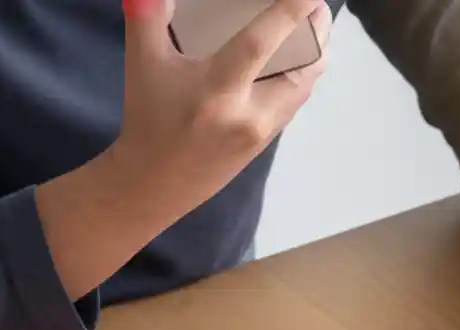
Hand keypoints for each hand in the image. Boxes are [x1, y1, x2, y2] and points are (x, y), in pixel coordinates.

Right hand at [37, 0, 330, 299]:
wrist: (156, 183)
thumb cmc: (149, 119)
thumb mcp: (143, 65)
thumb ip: (146, 20)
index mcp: (217, 90)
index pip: (262, 42)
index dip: (290, 12)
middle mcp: (249, 113)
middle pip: (303, 67)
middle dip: (317, 32)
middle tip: (315, 3)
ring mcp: (264, 129)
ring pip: (306, 85)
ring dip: (315, 53)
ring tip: (313, 24)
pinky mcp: (269, 139)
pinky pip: (297, 100)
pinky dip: (304, 74)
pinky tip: (300, 55)